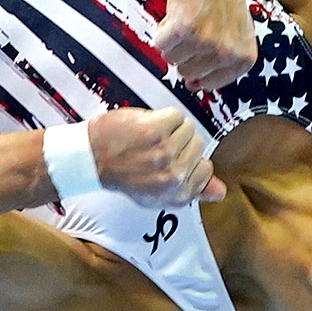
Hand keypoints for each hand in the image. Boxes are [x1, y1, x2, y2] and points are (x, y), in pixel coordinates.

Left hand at [86, 106, 224, 205]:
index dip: (188, 161)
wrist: (91, 158)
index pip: (206, 170)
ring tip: (149, 139)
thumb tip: (220, 190)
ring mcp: (167, 152)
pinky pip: (176, 116)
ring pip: (188, 129)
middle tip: (154, 150)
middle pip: (199, 146)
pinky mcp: (157, 130)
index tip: (170, 162)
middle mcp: (174, 176)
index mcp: (177, 195)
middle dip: (179, 143)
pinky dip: (162, 117)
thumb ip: (192, 190)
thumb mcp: (158, 193)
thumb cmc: (122, 174)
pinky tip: (146, 127)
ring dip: (170, 129)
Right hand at [152, 0, 260, 90]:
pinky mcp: (184, 28)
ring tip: (186, 21)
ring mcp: (205, 42)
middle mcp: (226, 54)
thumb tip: (192, 85)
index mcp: (243, 59)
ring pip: (171, 59)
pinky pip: (160, 44)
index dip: (198, 67)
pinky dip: (162, 32)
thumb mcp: (235, 36)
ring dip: (173, 42)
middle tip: (194, 29)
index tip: (199, 52)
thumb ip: (219, 63)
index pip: (210, 84)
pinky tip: (175, 18)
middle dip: (185, 53)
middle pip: (187, 73)